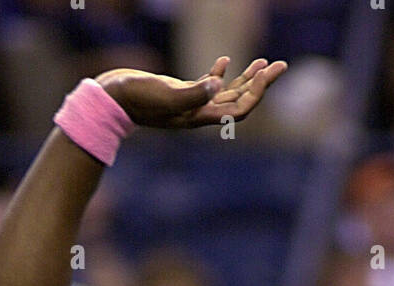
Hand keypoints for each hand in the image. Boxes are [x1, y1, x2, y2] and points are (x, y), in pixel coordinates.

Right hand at [97, 55, 287, 129]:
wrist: (112, 100)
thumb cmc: (137, 99)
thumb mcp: (166, 95)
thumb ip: (194, 92)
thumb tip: (220, 83)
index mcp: (200, 116)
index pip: (239, 109)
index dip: (256, 93)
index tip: (267, 74)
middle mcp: (199, 113)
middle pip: (239, 101)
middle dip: (261, 84)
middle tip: (281, 66)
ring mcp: (190, 103)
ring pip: (227, 93)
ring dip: (246, 78)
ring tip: (264, 64)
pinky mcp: (179, 92)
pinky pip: (206, 85)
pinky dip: (219, 72)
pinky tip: (225, 60)